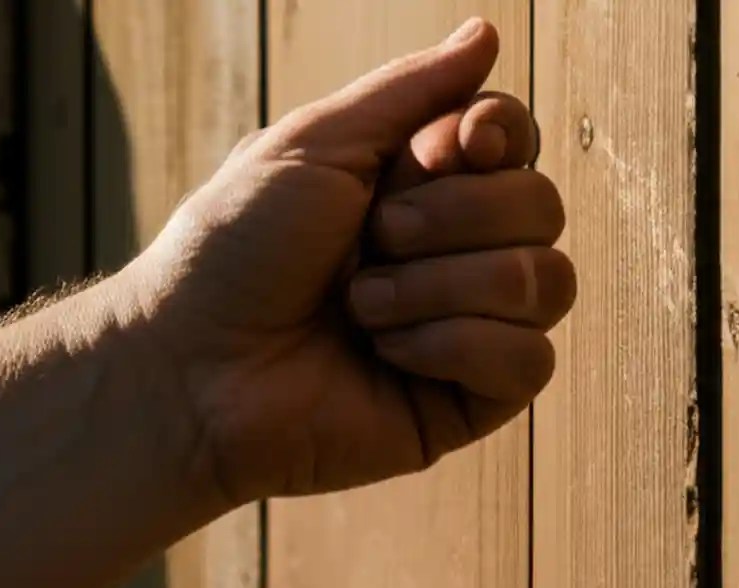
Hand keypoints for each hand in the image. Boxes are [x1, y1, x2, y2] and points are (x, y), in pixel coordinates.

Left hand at [121, 19, 572, 502]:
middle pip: (543, 207)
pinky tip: (389, 355)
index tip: (448, 145)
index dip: (500, 136)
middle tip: (374, 238)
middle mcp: (460, 253)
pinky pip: (530, 362)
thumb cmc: (234, 251)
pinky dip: (454, 346)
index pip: (518, 142)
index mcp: (425, 187)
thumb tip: (486, 32)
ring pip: (546, 283)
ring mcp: (472, 328)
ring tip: (364, 307)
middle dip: (453, 217)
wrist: (192, 372)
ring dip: (444, 285)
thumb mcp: (316, 145)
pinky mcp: (473, 400)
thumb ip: (410, 89)